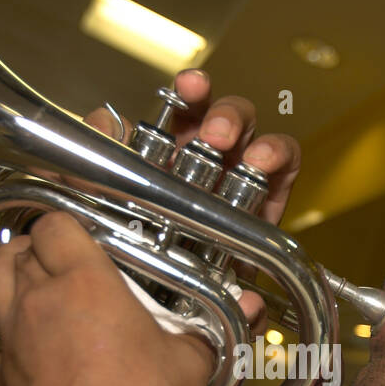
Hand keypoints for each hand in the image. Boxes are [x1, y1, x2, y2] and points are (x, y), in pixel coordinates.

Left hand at [0, 212, 263, 385]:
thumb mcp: (189, 364)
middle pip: (20, 249)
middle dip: (39, 247)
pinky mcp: (1, 372)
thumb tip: (250, 304)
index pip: (54, 226)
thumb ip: (209, 329)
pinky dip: (5, 324)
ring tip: (31, 279)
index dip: (66, 225)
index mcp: (84, 282)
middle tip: (63, 260)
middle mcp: (39, 299)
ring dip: (9, 272)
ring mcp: (13, 335)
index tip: (83, 237)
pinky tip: (28, 337)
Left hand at [83, 69, 301, 227]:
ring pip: (254, 134)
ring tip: (245, 155)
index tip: (189, 86)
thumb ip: (103, 156)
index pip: (185, 106)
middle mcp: (210, 156)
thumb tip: (99, 121)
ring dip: (251, 137)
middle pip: (225, 115)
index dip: (190, 90)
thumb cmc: (148, 243)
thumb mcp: (114, 199)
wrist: (177, 299)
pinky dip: (278, 156)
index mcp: (174, 147)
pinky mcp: (270, 197)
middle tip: (215, 137)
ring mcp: (241, 175)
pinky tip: (263, 164)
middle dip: (223, 115)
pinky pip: (285, 165)